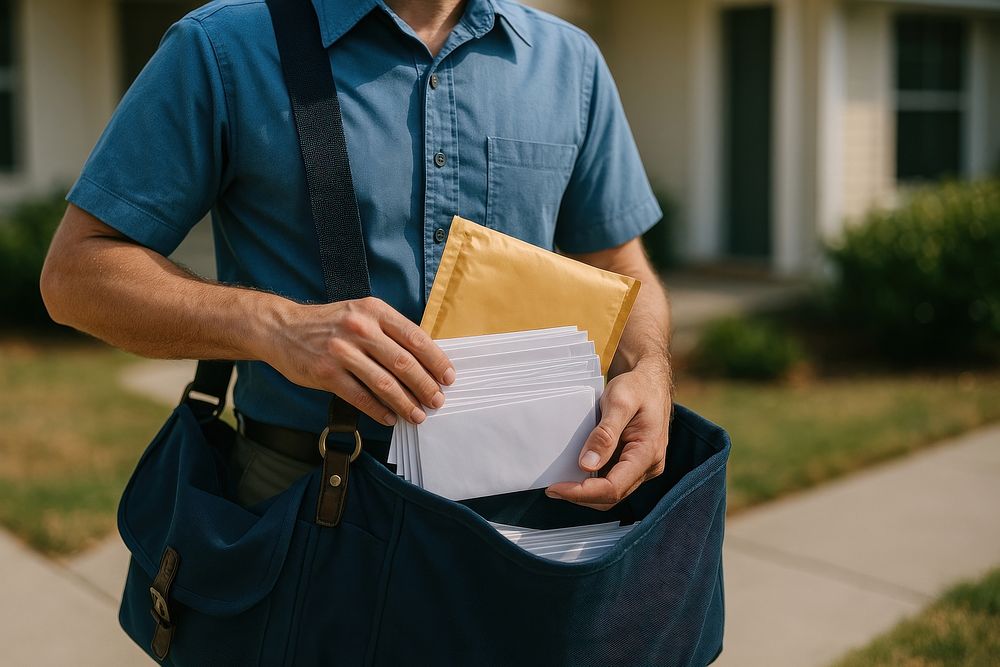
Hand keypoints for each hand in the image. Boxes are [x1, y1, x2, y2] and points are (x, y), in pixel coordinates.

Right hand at [260, 296, 454, 425]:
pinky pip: (360, 397)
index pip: (415, 338)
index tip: (448, 377)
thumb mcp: (361, 313)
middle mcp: (360, 328)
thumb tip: (425, 359)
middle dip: (425, 386)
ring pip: (384, 383)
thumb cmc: (328, 324)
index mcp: (374, 311)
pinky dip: (379, 410)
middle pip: (404, 363)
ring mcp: (342, 351)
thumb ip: (389, 331)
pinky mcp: (326, 373)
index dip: (436, 360)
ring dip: (406, 403)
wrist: (281, 328)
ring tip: (418, 415)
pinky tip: (390, 417)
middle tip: (437, 401)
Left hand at [545, 358, 671, 509]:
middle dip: (581, 496)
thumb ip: (605, 434)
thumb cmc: (637, 387)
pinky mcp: (634, 463)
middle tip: (553, 489)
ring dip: (586, 492)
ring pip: (612, 492)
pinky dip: (593, 481)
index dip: (583, 493)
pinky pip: (612, 480)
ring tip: (560, 482)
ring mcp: (642, 466)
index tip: (556, 488)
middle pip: (612, 496)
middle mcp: (648, 466)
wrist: (651, 380)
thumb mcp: (619, 402)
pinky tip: (575, 472)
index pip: (613, 488)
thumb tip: (587, 465)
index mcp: (648, 453)